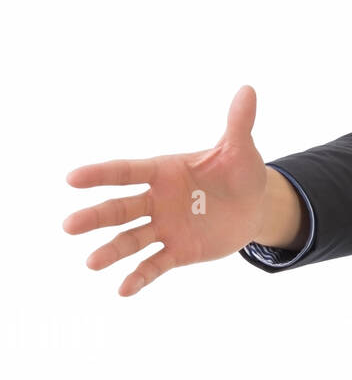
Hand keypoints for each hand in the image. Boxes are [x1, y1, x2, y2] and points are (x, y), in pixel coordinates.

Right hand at [63, 85, 269, 296]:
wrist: (255, 206)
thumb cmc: (241, 172)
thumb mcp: (240, 149)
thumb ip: (238, 123)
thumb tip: (248, 90)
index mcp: (165, 172)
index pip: (128, 171)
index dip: (101, 174)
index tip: (72, 179)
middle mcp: (157, 200)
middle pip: (120, 208)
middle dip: (95, 217)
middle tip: (68, 226)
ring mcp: (165, 227)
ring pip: (132, 239)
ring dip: (112, 251)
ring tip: (91, 263)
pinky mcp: (178, 251)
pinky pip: (155, 264)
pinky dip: (139, 276)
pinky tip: (122, 289)